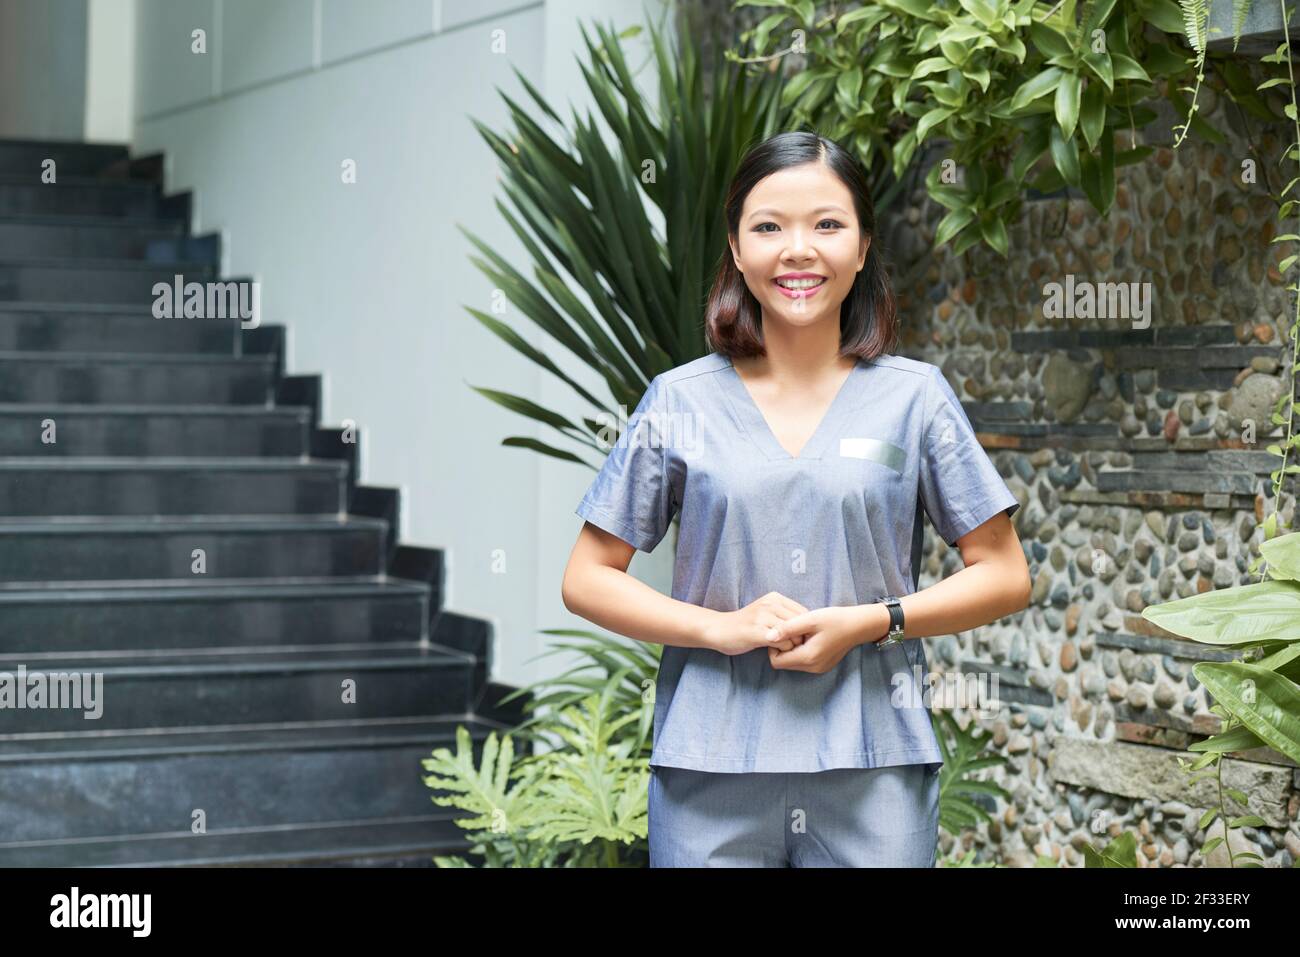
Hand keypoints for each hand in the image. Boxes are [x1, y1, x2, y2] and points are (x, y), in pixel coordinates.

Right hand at [703, 591, 810, 655]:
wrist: (718, 629)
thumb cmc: (746, 625)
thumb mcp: (766, 613)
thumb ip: (785, 616)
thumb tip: (810, 627)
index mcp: (775, 597)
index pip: (804, 613)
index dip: (805, 629)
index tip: (796, 638)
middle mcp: (770, 604)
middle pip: (802, 624)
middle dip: (800, 638)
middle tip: (789, 646)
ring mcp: (762, 617)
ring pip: (794, 634)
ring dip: (792, 645)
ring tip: (781, 648)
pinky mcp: (756, 632)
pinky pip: (783, 643)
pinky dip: (783, 650)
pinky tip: (772, 650)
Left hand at [767, 604, 885, 673]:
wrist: (859, 625)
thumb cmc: (835, 619)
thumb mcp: (809, 619)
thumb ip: (787, 628)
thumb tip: (767, 636)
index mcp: (808, 658)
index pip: (776, 661)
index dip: (773, 647)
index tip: (781, 632)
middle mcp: (812, 668)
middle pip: (784, 663)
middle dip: (782, 648)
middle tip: (791, 630)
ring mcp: (818, 669)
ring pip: (793, 663)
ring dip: (792, 649)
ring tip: (802, 633)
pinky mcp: (823, 666)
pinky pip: (803, 662)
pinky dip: (801, 651)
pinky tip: (810, 637)